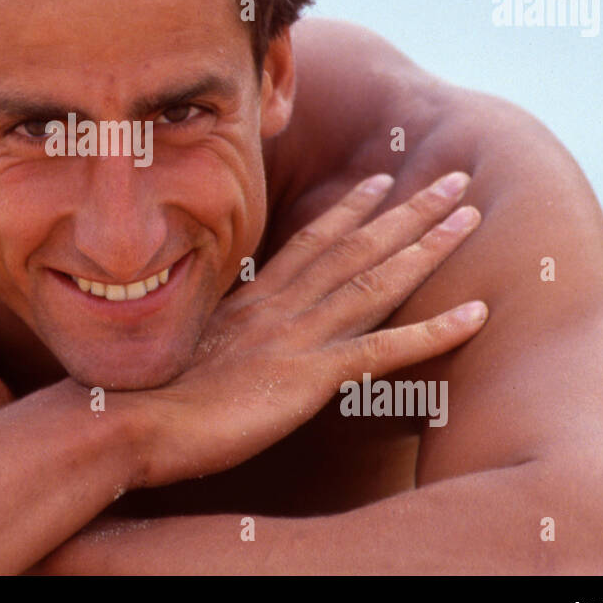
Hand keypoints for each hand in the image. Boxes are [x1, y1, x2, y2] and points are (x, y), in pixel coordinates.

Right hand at [123, 171, 487, 487]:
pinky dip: (434, 331)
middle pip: (354, 247)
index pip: (309, 243)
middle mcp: (279, 309)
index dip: (349, 211)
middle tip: (453, 180)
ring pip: (376, 281)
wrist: (126, 422)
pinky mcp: (307, 379)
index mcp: (250, 303)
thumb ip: (212, 339)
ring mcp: (296, 339)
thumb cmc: (143, 398)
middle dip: (408, 210)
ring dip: (428, 246)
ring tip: (471, 215)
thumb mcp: (181, 354)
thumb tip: (215, 342)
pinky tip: (476, 314)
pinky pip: (384, 350)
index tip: (380, 181)